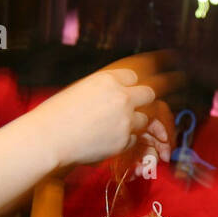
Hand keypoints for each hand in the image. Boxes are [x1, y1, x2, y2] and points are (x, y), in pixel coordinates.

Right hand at [28, 51, 183, 169]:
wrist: (47, 139)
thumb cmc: (54, 116)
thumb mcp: (79, 92)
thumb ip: (102, 91)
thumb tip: (116, 93)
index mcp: (107, 79)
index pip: (134, 75)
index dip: (138, 80)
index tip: (151, 76)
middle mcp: (121, 96)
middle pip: (150, 93)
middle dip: (153, 95)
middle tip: (169, 87)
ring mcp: (126, 118)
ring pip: (146, 119)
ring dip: (139, 123)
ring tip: (123, 127)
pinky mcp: (125, 139)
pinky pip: (135, 139)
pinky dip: (128, 140)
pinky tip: (111, 141)